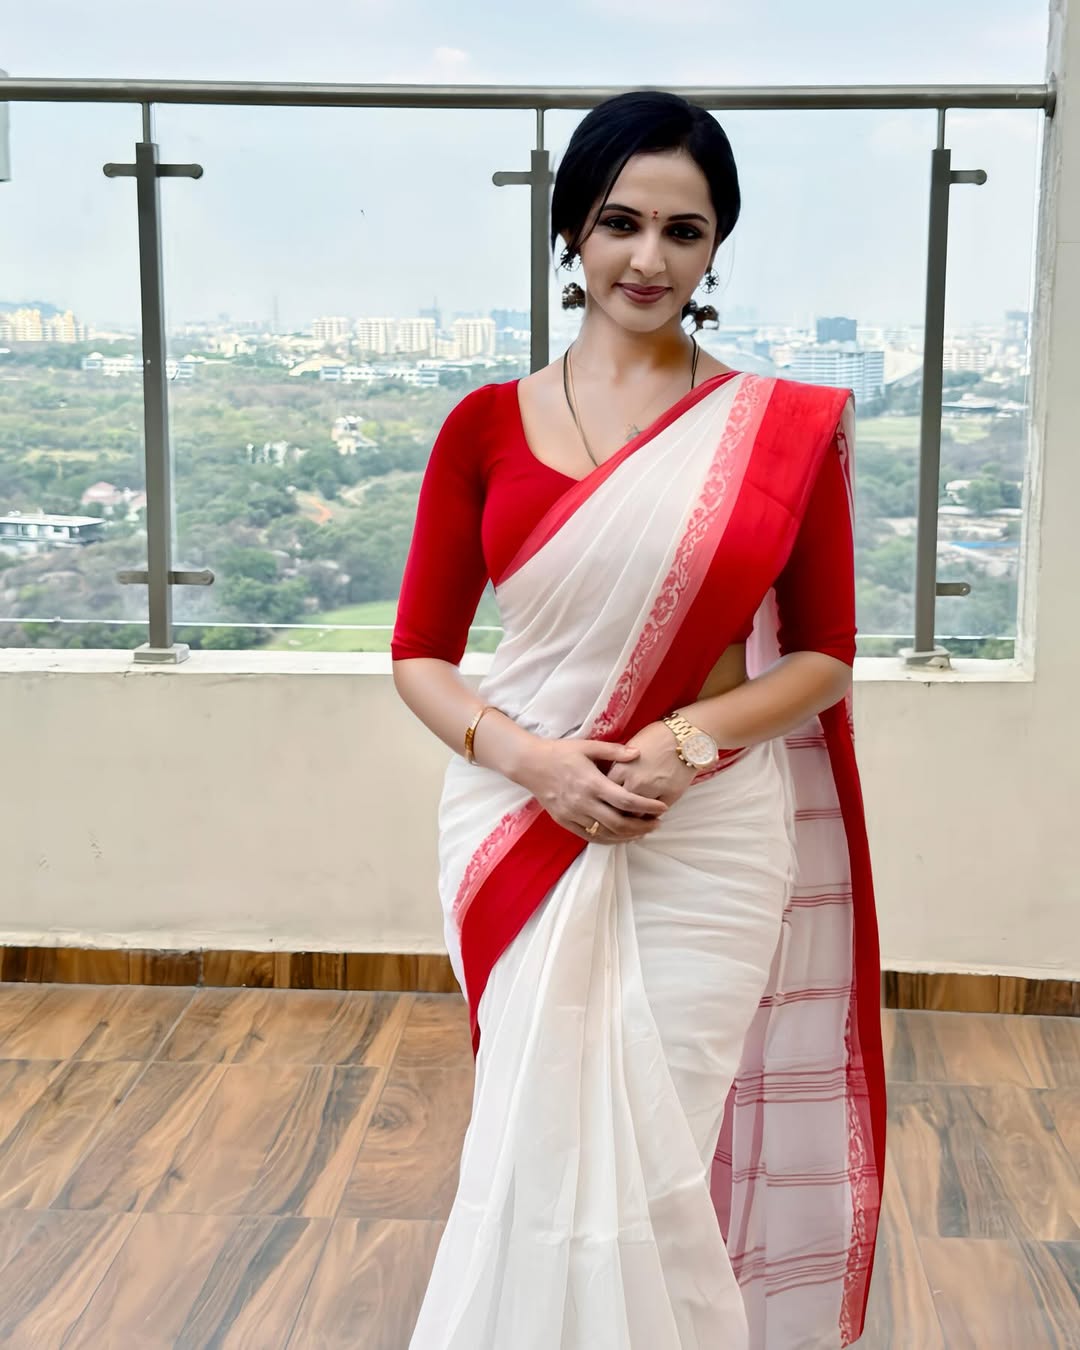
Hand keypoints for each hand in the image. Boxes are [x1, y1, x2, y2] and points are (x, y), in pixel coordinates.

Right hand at [514, 734, 671, 844]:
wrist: (530, 764)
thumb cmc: (560, 752)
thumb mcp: (587, 746)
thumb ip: (614, 751)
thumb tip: (638, 753)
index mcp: (591, 782)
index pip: (626, 800)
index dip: (647, 807)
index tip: (662, 808)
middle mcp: (583, 801)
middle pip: (619, 823)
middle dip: (642, 826)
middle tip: (657, 824)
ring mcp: (573, 814)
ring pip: (606, 834)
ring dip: (628, 836)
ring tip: (643, 832)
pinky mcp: (565, 822)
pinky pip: (590, 837)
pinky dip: (608, 840)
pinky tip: (620, 837)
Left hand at [606, 720, 698, 809]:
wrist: (685, 735)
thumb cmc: (657, 736)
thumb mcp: (630, 746)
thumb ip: (619, 765)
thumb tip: (610, 780)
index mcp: (621, 769)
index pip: (605, 792)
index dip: (606, 797)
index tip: (608, 799)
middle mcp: (634, 783)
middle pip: (618, 808)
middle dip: (617, 811)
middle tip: (619, 811)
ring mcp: (653, 791)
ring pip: (637, 815)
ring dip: (635, 816)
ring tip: (634, 814)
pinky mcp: (670, 796)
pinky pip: (656, 814)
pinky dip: (652, 815)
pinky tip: (650, 812)